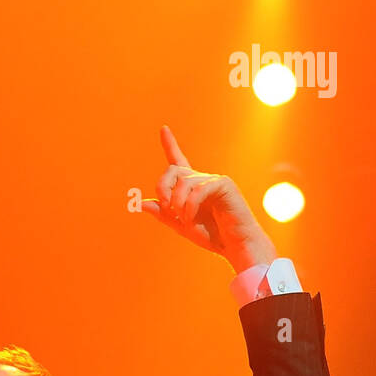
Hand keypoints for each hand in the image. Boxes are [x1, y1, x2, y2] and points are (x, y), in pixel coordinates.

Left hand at [139, 125, 276, 272]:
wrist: (235, 246)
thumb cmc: (212, 235)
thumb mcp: (181, 225)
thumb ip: (163, 214)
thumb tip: (140, 203)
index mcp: (190, 187)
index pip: (178, 161)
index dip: (170, 144)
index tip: (163, 128)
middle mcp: (201, 180)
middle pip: (172, 170)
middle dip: (162, 188)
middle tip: (168, 209)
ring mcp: (213, 180)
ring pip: (184, 181)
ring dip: (177, 203)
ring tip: (183, 219)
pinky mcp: (224, 184)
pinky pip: (198, 189)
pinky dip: (189, 206)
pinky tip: (191, 219)